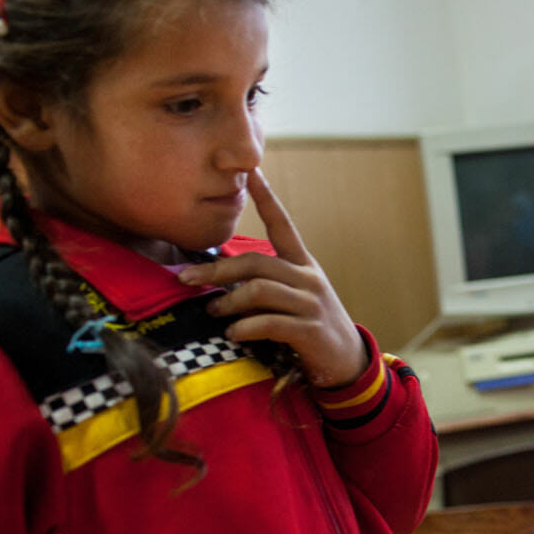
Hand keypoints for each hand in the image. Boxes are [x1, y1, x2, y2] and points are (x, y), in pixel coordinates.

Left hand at [179, 170, 368, 387]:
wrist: (347, 362)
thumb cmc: (311, 326)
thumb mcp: (294, 297)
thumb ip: (266, 283)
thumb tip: (220, 280)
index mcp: (303, 265)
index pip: (283, 225)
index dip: (267, 198)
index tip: (251, 171)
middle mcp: (308, 278)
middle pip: (256, 262)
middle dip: (216, 270)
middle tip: (186, 278)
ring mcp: (311, 303)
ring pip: (260, 290)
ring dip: (229, 302)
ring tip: (212, 312)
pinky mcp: (310, 329)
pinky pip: (270, 322)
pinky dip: (245, 327)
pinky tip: (233, 334)